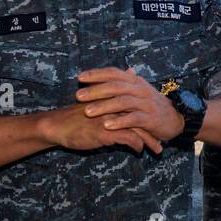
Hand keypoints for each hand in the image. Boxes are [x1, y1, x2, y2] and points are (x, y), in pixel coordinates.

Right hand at [41, 102, 163, 154]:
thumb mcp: (96, 100)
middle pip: (141, 117)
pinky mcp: (104, 131)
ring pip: (138, 128)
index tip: (157, 127)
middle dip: (154, 130)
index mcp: (112, 97)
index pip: (137, 106)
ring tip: (157, 149)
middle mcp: (113, 106)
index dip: (149, 117)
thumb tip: (131, 71)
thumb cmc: (76, 115)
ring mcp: (109, 118)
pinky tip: (138, 150)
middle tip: (162, 141)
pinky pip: (127, 138)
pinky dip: (136, 144)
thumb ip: (115, 90)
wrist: (57, 125)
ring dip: (149, 140)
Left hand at [75, 67, 184, 142]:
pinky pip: (133, 118)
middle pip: (115, 86)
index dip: (96, 74)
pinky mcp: (150, 118)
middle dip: (95, 91)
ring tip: (87, 112)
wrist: (176, 118)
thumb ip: (119, 85)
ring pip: (122, 102)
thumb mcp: (136, 92)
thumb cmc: (150, 106)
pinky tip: (107, 125)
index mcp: (135, 81)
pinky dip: (119, 121)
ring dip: (103, 106)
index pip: (114, 73)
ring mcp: (146, 103)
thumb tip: (99, 79)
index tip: (79, 78)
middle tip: (78, 96)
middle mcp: (140, 89)